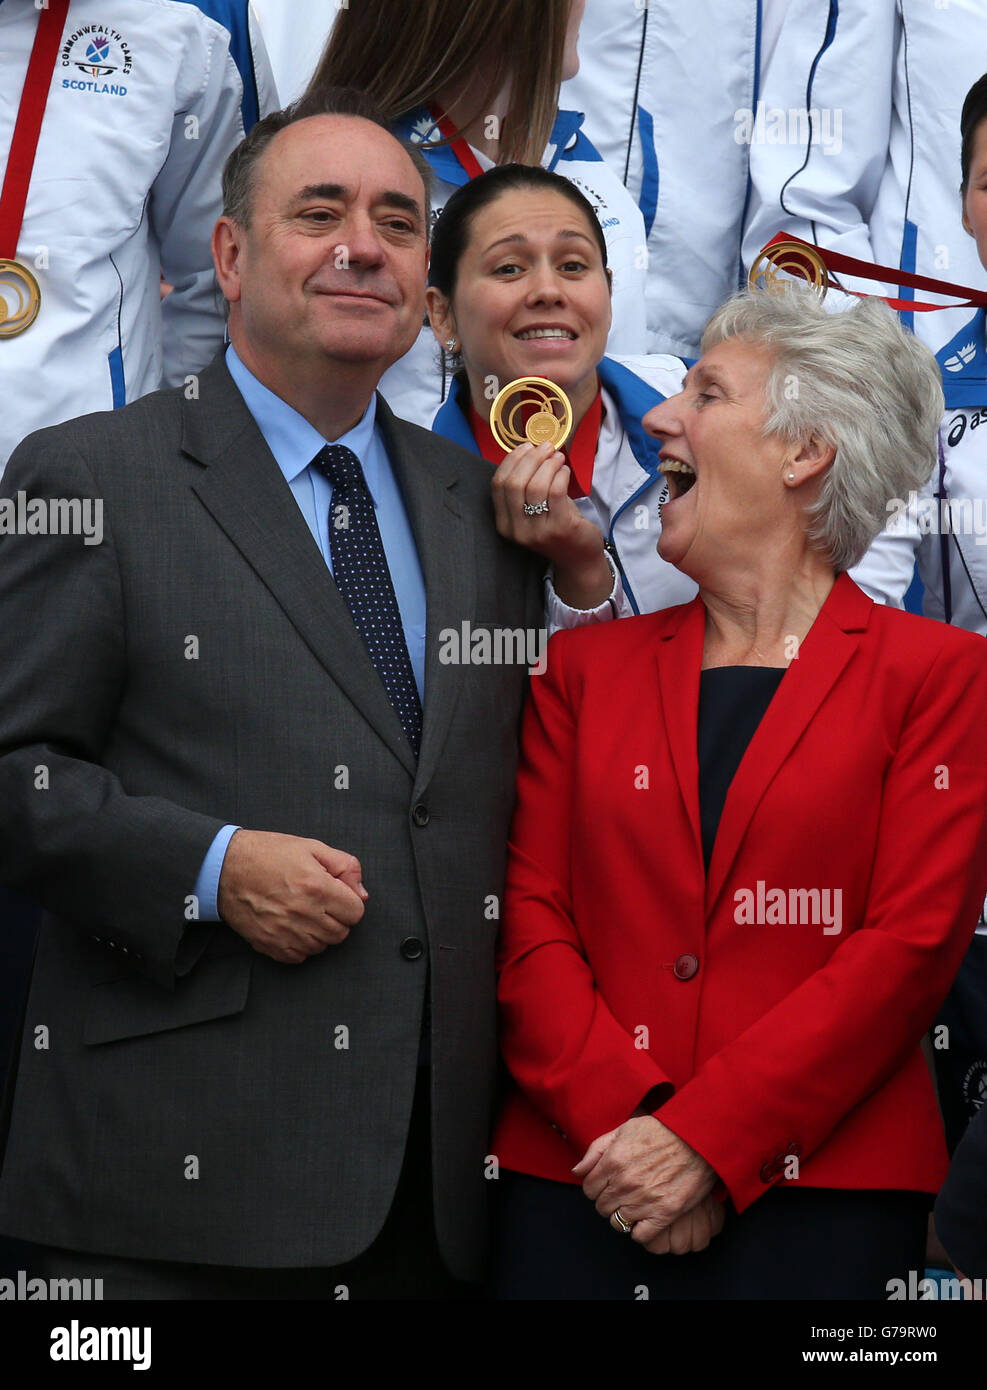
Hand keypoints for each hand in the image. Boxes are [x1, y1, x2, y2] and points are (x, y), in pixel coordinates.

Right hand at [217, 828, 366, 963]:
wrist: (225, 867)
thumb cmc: (267, 854)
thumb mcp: (312, 847)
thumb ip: (345, 867)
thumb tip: (361, 893)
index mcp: (317, 887)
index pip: (356, 912)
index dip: (349, 902)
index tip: (337, 895)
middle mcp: (303, 913)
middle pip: (341, 933)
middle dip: (336, 918)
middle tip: (320, 903)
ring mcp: (285, 932)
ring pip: (322, 946)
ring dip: (319, 932)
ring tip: (304, 912)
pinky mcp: (269, 944)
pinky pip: (299, 957)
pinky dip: (300, 945)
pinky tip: (292, 926)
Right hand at [491, 441, 608, 586]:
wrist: (578, 558)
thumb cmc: (556, 526)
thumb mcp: (534, 509)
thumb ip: (527, 485)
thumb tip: (530, 450)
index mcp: (504, 524)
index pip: (498, 485)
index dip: (511, 461)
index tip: (526, 446)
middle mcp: (517, 530)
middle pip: (514, 484)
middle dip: (531, 459)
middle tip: (546, 447)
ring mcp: (538, 532)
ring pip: (535, 486)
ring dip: (548, 464)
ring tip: (558, 457)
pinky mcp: (560, 529)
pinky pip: (555, 492)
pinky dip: (560, 475)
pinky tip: (565, 471)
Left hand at [573, 1115, 717, 1247]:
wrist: (697, 1138)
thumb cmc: (661, 1131)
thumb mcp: (623, 1130)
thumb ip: (596, 1150)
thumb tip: (577, 1171)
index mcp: (613, 1162)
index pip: (588, 1188)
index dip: (596, 1187)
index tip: (607, 1185)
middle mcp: (625, 1183)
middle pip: (602, 1207)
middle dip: (608, 1201)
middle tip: (622, 1194)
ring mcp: (644, 1200)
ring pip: (618, 1223)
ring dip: (623, 1216)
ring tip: (634, 1206)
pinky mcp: (665, 1213)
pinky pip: (641, 1235)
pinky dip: (640, 1231)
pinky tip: (646, 1219)